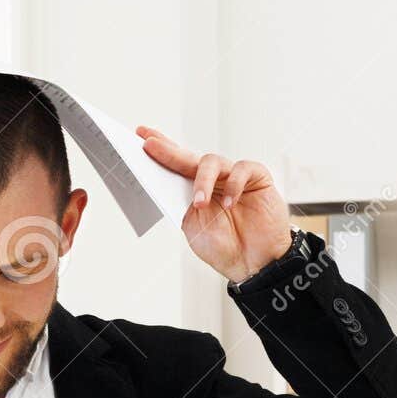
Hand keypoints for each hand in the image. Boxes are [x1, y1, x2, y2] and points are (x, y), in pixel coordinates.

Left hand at [137, 128, 291, 283]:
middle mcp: (212, 178)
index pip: (173, 164)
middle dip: (168, 150)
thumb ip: (179, 203)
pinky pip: (242, 169)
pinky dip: (234, 185)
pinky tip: (229, 203)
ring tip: (199, 203)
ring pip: (212, 162)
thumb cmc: (222, 245)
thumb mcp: (192, 226)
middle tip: (151, 145)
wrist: (253, 262)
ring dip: (202, 181)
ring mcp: (233, 176)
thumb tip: (161, 183)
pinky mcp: (257, 177)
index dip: (159, 147)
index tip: (139, 134)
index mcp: (193, 189)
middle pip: (187, 158)